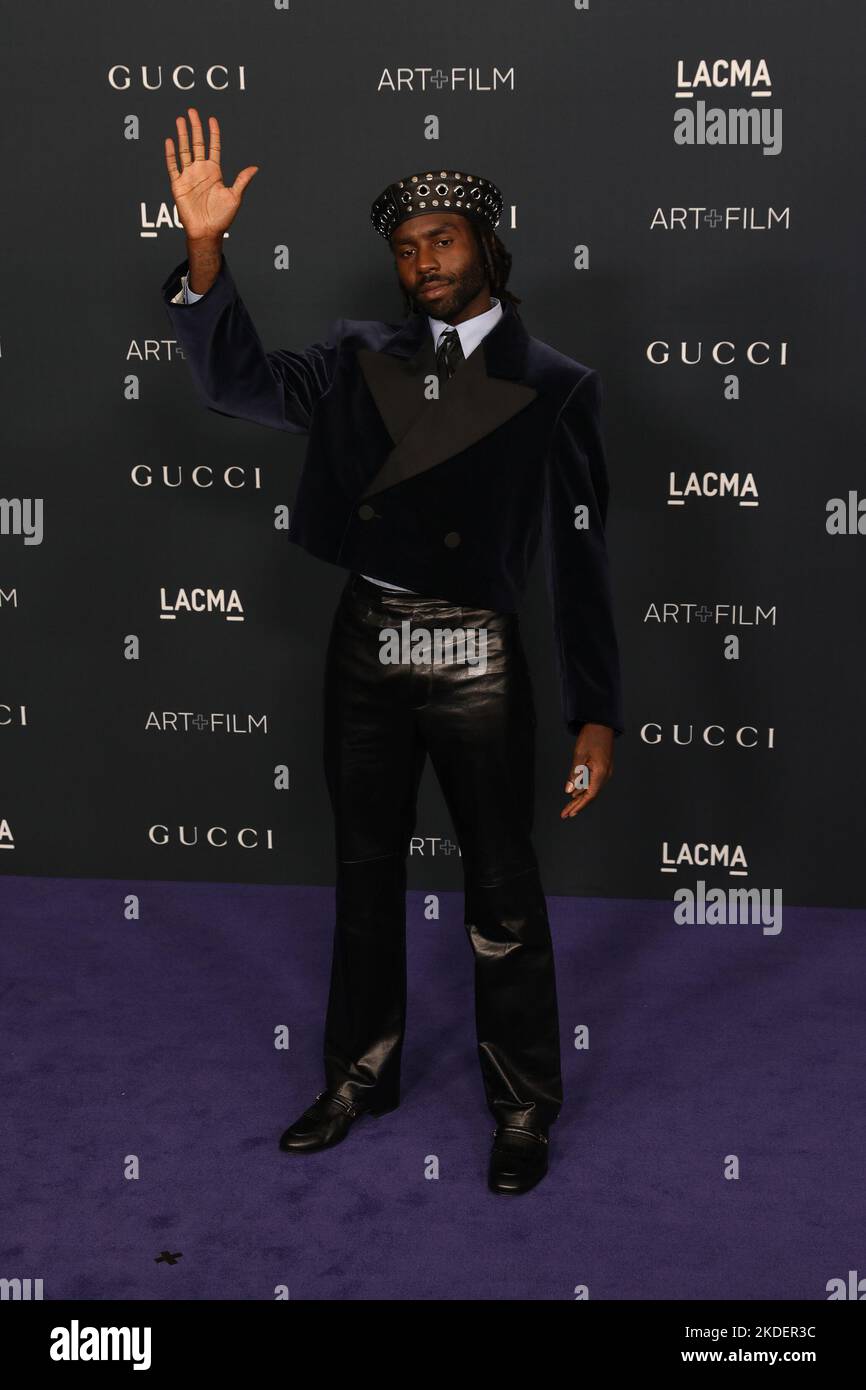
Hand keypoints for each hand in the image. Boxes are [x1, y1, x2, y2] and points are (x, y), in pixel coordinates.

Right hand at [164, 107, 257, 242]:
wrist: (207, 231)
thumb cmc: (222, 217)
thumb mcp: (235, 197)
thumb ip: (242, 180)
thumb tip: (255, 168)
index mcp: (214, 172)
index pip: (213, 147)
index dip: (213, 133)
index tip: (212, 119)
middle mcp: (201, 171)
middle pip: (197, 143)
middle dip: (195, 127)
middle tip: (192, 111)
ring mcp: (189, 176)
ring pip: (184, 150)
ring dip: (182, 135)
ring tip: (180, 119)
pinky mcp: (178, 185)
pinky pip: (173, 166)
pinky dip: (171, 153)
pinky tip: (170, 140)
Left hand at [561, 723, 613, 818]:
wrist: (601, 723)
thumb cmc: (591, 737)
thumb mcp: (579, 755)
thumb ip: (574, 774)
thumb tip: (569, 791)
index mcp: (601, 772)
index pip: (589, 795)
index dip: (579, 806)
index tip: (569, 813)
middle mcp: (605, 774)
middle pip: (590, 795)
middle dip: (577, 806)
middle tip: (565, 814)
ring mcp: (604, 771)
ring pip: (591, 789)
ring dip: (579, 798)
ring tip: (568, 807)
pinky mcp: (602, 767)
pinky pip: (592, 782)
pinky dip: (583, 789)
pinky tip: (575, 793)